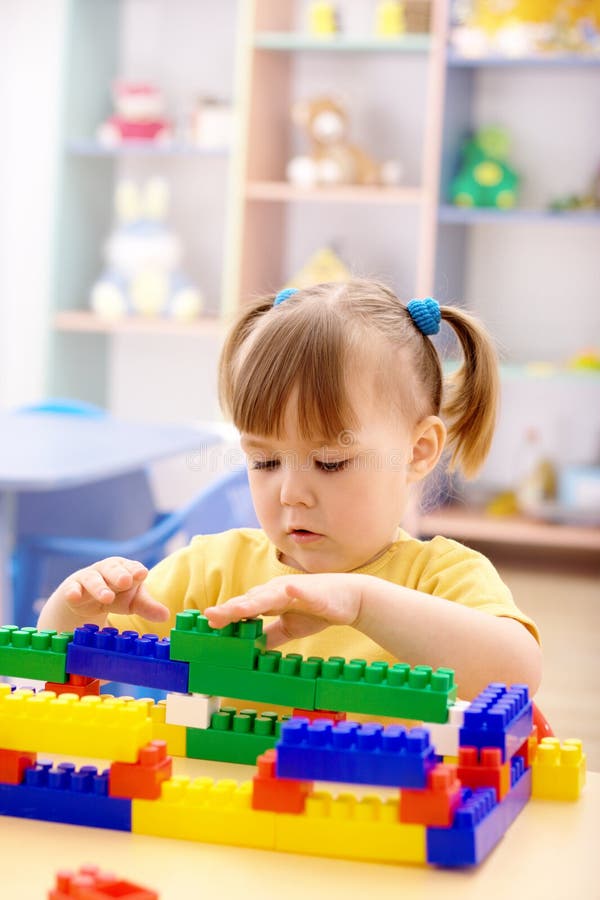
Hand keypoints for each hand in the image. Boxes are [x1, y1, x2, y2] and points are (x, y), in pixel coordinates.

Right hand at [59, 557, 169, 622]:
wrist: (86, 599)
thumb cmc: (117, 595)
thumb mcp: (132, 602)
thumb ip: (148, 607)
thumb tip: (166, 616)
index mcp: (125, 569)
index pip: (132, 567)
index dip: (136, 570)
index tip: (142, 574)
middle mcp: (107, 570)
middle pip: (113, 569)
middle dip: (119, 574)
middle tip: (126, 581)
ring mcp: (89, 578)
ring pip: (93, 579)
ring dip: (99, 587)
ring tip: (107, 597)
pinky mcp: (73, 588)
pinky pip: (72, 589)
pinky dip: (73, 592)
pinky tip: (74, 596)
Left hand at [204, 573, 364, 647]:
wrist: (350, 599)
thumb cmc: (317, 610)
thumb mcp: (289, 627)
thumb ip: (269, 636)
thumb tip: (251, 650)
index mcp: (269, 600)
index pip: (242, 608)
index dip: (225, 615)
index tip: (205, 624)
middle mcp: (277, 592)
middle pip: (250, 601)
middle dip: (230, 609)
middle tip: (209, 617)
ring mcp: (294, 590)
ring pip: (270, 596)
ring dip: (252, 601)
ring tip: (235, 608)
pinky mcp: (314, 593)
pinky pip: (304, 593)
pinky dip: (297, 592)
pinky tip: (290, 591)